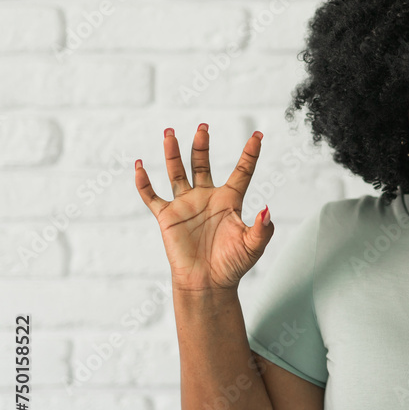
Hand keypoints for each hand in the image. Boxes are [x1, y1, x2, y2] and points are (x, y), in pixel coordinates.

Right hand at [134, 124, 273, 291]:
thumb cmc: (232, 265)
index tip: (258, 134)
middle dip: (202, 145)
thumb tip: (267, 210)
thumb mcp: (252, 246)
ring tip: (170, 133)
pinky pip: (152, 196)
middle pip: (203, 164)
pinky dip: (144, 183)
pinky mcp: (167, 217)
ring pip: (177, 173)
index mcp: (230, 201)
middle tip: (203, 126)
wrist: (208, 283)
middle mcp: (207, 197)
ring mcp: (186, 205)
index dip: (250, 153)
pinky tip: (139, 166)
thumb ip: (261, 229)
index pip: (241, 171)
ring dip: (172, 153)